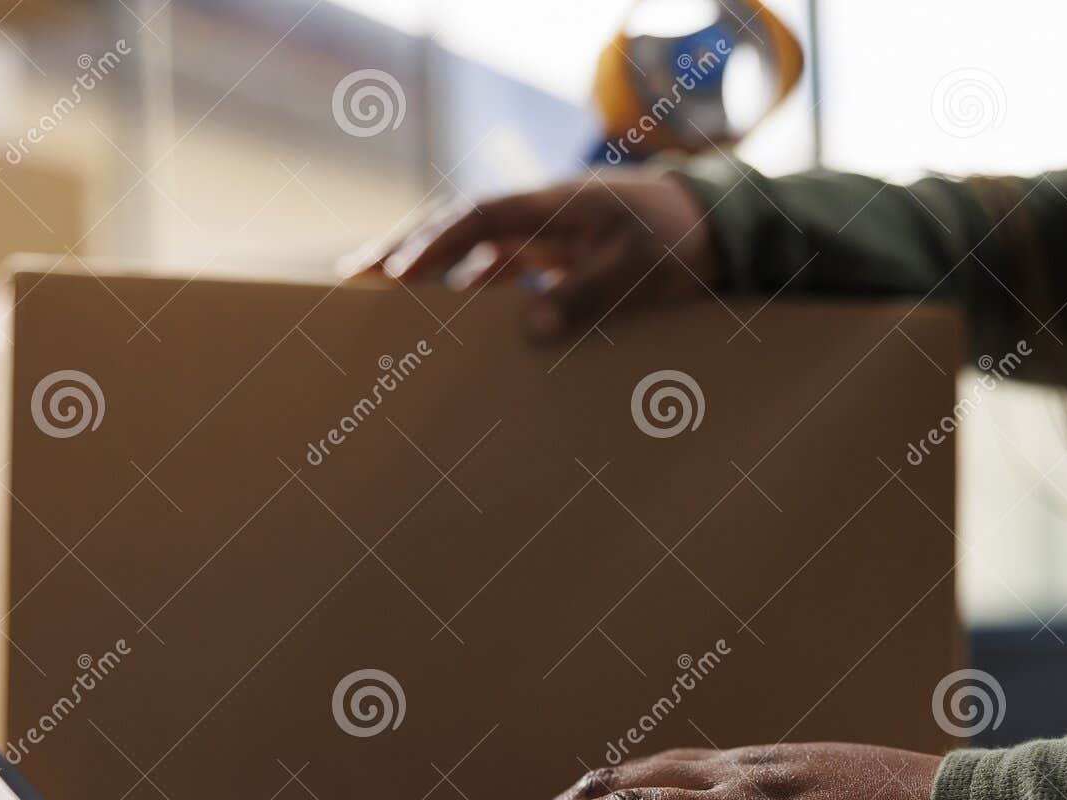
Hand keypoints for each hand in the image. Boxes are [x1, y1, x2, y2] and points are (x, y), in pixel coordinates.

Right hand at [344, 170, 718, 341]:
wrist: (713, 226)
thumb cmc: (678, 242)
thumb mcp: (643, 271)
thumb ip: (590, 295)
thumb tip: (530, 326)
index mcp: (553, 205)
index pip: (477, 217)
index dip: (436, 246)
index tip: (399, 276)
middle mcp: (536, 216)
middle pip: (455, 226)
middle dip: (404, 251)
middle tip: (353, 280)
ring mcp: (539, 236)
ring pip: (467, 249)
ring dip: (424, 270)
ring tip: (374, 298)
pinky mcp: (548, 257)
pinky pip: (493, 270)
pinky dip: (460, 288)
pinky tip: (440, 317)